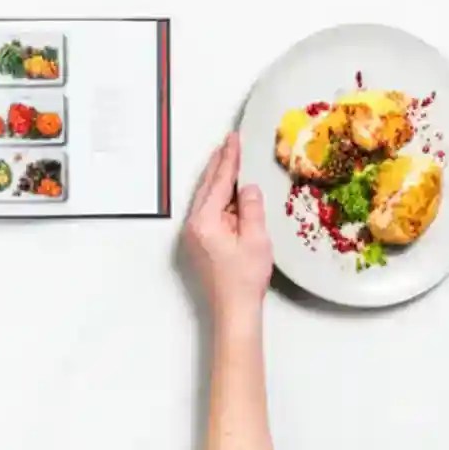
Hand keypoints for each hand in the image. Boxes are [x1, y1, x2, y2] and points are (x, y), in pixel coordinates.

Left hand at [182, 133, 273, 319]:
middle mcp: (193, 224)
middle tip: (229, 142)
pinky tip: (227, 191)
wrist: (232, 310)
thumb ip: (250, 209)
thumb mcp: (256, 240)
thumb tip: (247, 187)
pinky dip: (217, 196)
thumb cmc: (245, 279)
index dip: (228, 159)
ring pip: (205, 198)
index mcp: (205, 221)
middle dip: (219, 163)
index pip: (218, 183)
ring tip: (226, 158)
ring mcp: (193, 233)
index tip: (233, 139)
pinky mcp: (198, 242)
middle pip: (207, 186)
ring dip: (217, 179)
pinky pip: (207, 210)